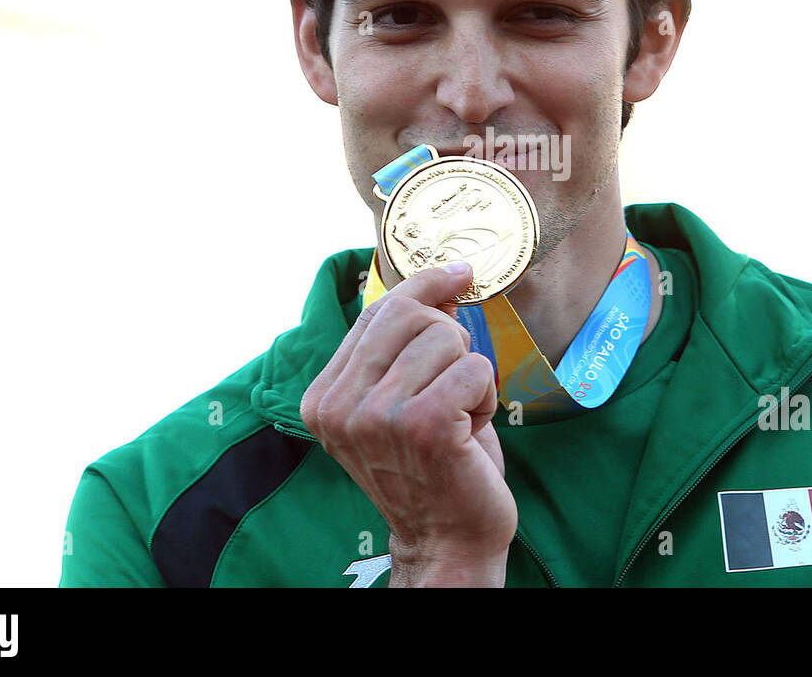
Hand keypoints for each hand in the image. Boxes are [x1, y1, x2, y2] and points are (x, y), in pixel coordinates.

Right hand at [300, 261, 515, 586]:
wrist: (447, 539)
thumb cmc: (433, 466)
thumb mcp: (400, 399)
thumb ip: (402, 346)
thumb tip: (443, 278)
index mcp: (324, 397)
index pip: (376, 312)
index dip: (423, 287)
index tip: (458, 273)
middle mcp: (341, 407)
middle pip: (410, 315)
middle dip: (449, 340)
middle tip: (453, 386)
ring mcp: (378, 417)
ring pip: (447, 338)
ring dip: (469, 374)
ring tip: (458, 416)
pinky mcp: (424, 426)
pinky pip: (475, 369)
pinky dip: (487, 396)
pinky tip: (471, 430)